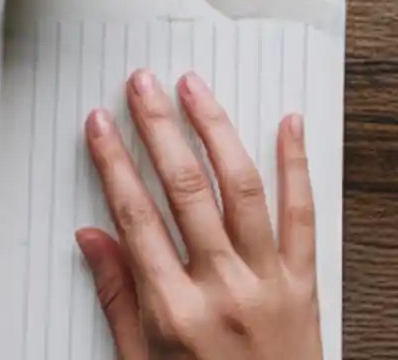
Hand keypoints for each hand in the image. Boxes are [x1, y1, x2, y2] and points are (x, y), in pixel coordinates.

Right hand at [77, 70, 322, 359]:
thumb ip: (118, 297)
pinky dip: (297, 164)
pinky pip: (303, 214)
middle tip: (142, 86)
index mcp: (174, 312)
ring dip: (216, 130)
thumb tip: (92, 238)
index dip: (114, 163)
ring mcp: (268, 282)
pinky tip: (289, 124)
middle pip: (183, 189)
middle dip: (159, 128)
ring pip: (240, 188)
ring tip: (197, 90)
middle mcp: (222, 289)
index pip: (135, 217)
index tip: (101, 126)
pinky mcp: (305, 282)